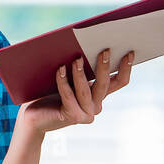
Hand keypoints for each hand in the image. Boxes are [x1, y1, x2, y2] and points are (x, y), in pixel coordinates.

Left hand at [18, 47, 133, 139]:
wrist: (34, 117)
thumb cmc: (49, 94)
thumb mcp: (69, 79)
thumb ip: (81, 69)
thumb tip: (85, 46)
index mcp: (99, 95)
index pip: (119, 82)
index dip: (126, 68)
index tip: (130, 52)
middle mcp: (96, 106)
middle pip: (105, 84)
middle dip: (104, 66)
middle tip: (104, 50)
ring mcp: (86, 113)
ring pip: (86, 90)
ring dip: (80, 73)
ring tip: (76, 58)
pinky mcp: (73, 116)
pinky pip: (68, 95)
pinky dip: (63, 81)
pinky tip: (60, 69)